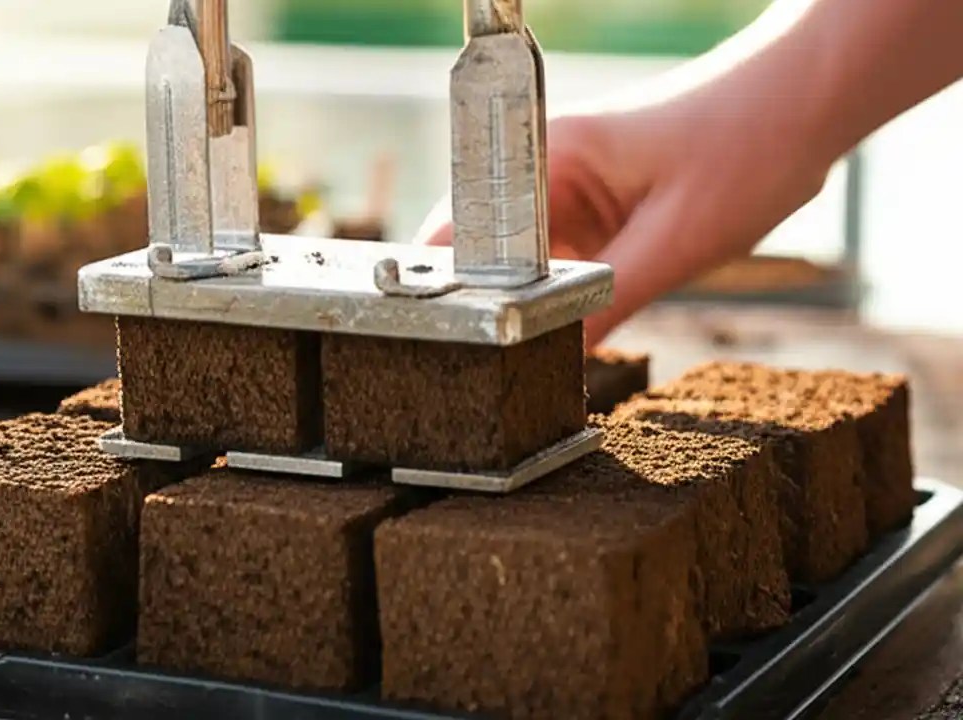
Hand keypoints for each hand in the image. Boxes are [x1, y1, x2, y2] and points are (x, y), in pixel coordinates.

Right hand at [413, 107, 829, 347]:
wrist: (806, 105)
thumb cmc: (749, 144)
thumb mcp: (677, 242)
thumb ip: (605, 303)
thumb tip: (556, 360)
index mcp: (546, 157)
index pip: (459, 228)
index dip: (446, 290)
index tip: (448, 345)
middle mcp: (544, 170)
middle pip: (478, 249)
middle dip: (481, 304)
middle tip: (486, 366)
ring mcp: (567, 189)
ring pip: (517, 261)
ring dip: (522, 302)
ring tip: (528, 351)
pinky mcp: (595, 208)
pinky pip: (556, 260)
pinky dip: (557, 294)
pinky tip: (568, 327)